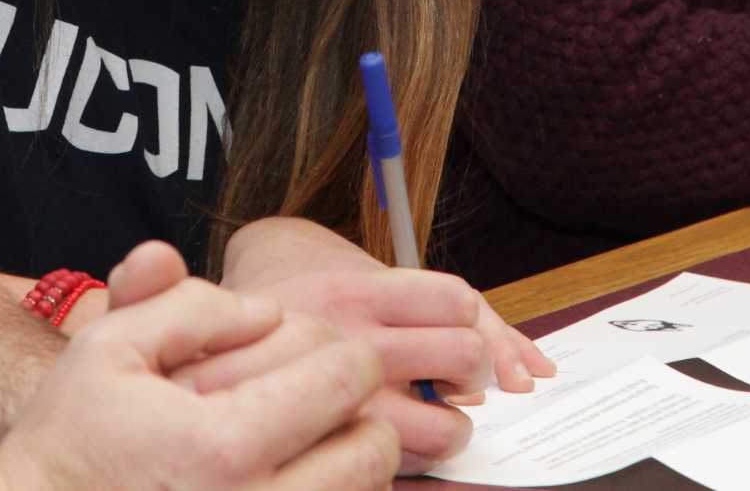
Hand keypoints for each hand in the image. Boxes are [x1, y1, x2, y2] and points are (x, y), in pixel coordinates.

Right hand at [0, 242, 397, 490]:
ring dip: (350, 464)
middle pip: (372, 449)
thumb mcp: (109, 347)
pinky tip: (288, 479)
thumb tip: (269, 311)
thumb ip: (190, 307)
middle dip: (359, 412)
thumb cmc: (69, 436)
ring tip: (307, 444)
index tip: (330, 353)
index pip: (343, 383)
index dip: (349, 354)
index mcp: (223, 445)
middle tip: (323, 400)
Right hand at [217, 217, 554, 473]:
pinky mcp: (319, 446)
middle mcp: (341, 339)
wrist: (214, 321)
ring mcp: (328, 398)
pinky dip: (409, 463)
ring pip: (440, 430)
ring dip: (446, 429)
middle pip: (460, 360)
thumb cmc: (314, 295)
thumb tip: (535, 373)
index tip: (464, 344)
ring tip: (420, 416)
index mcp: (356, 289)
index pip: (459, 303)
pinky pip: (399, 471)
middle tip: (447, 381)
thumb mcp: (371, 277)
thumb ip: (459, 314)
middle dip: (468, 377)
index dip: (475, 327)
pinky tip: (387, 441)